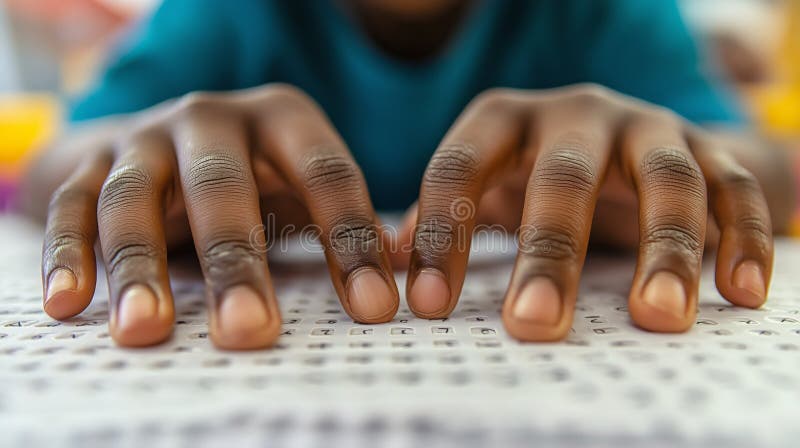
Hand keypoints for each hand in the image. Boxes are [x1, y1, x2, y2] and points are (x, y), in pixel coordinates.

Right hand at [41, 84, 398, 348]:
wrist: (159, 138)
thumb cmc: (252, 175)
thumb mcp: (299, 185)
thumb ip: (341, 223)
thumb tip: (402, 271)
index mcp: (282, 117)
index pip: (327, 176)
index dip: (351, 242)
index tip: (374, 310)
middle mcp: (211, 116)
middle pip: (224, 188)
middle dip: (238, 263)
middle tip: (251, 332)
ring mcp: (144, 137)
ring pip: (135, 199)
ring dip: (140, 267)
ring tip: (149, 331)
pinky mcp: (88, 162)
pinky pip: (70, 206)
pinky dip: (67, 252)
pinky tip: (69, 303)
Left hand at [402, 84, 772, 340]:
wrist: (620, 134)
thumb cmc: (531, 173)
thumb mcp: (484, 184)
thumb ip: (440, 217)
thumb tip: (384, 262)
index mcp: (504, 118)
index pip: (458, 168)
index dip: (439, 235)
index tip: (429, 309)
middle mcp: (576, 112)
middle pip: (563, 177)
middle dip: (548, 253)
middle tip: (533, 325)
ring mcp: (647, 125)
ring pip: (664, 179)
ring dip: (664, 249)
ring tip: (656, 317)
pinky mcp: (708, 147)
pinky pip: (734, 188)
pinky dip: (743, 238)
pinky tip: (739, 293)